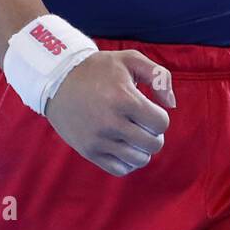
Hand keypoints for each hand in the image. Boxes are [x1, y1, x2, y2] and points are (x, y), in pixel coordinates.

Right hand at [44, 49, 175, 175]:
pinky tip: (123, 146)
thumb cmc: (98, 69)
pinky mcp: (88, 151)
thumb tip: (171, 104)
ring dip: (142, 149)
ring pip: (138, 160)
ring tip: (134, 135)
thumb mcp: (130, 59)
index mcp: (123, 98)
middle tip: (143, 123)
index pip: (160, 123)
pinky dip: (128, 162)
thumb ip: (159, 76)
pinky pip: (120, 169)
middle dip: (154, 134)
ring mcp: (98, 139)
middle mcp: (111, 122)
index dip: (160, 117)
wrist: (57, 79)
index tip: (149, 110)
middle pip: (153, 144)